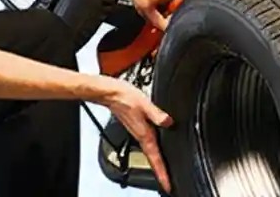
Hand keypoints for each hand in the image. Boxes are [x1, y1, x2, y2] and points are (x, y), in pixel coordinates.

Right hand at [99, 77, 174, 192]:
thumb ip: (157, 114)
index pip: (155, 159)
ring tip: (164, 174)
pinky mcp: (137, 129)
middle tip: (168, 184)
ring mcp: (138, 134)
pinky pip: (148, 146)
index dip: (162, 174)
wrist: (110, 94)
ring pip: (150, 154)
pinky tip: (157, 152)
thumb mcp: (144, 104)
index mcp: (145, 134)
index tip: (167, 186)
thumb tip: (168, 122)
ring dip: (157, 164)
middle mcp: (141, 137)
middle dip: (160, 173)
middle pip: (153, 161)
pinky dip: (154, 153)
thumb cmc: (124, 97)